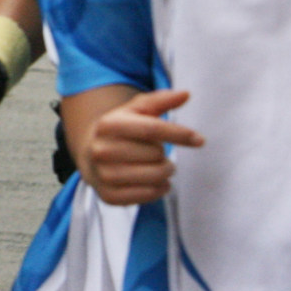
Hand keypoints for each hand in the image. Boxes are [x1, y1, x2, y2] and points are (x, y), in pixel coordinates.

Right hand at [84, 89, 201, 205]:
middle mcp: (101, 150)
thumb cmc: (121, 132)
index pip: (152, 129)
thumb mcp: (135, 111)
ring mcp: (103, 175)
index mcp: (107, 124)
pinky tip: (151, 181)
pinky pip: (150, 195)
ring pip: (156, 176)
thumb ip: (160, 101)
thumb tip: (185, 94)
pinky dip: (159, 189)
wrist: (91, 156)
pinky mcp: (109, 196)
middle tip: (154, 152)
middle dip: (164, 154)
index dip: (179, 134)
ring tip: (153, 166)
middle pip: (157, 154)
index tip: (199, 139)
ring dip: (164, 172)